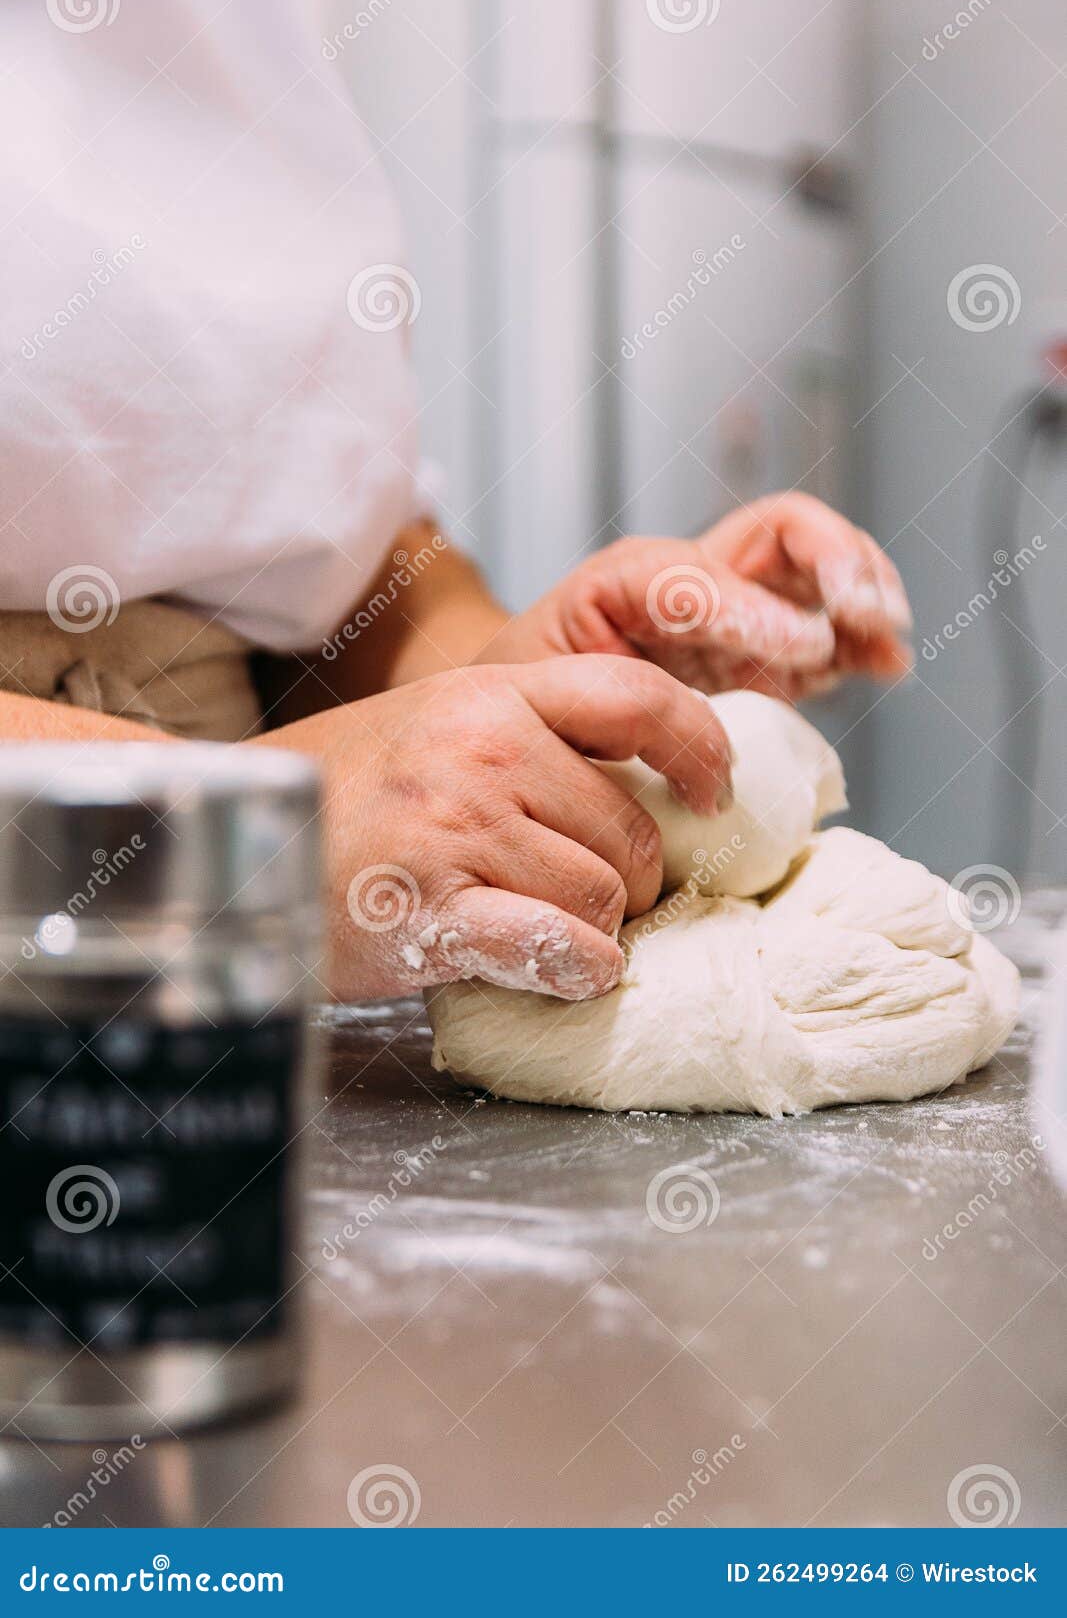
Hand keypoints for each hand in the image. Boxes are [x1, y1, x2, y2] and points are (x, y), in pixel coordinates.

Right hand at [258, 656, 731, 1001]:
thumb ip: (540, 736)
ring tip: (532, 921)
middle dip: (626, 879)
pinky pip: (554, 950)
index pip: (639, 698)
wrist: (237, 834)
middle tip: (577, 892)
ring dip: (590, 929)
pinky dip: (574, 971)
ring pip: (602, 900)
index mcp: (493, 691)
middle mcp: (482, 748)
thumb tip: (657, 788)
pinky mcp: (429, 909)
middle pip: (633, 832)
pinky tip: (561, 969)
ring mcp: (455, 826)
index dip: (699, 748)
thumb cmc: (348, 790)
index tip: (713, 794)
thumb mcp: (443, 720)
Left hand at [482, 492, 911, 700]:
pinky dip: (865, 642)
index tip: (802, 649)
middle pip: (781, 530)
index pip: (698, 574)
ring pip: (817, 568)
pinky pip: (829, 634)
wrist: (522, 724)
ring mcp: (739, 620)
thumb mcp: (545, 701)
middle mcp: (695, 586)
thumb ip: (615, 708)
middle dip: (833, 557)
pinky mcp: (767, 662)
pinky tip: (888, 664)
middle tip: (860, 609)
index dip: (752, 609)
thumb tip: (709, 749)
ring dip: (863, 587)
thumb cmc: (525, 709)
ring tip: (885, 631)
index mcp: (627, 584)